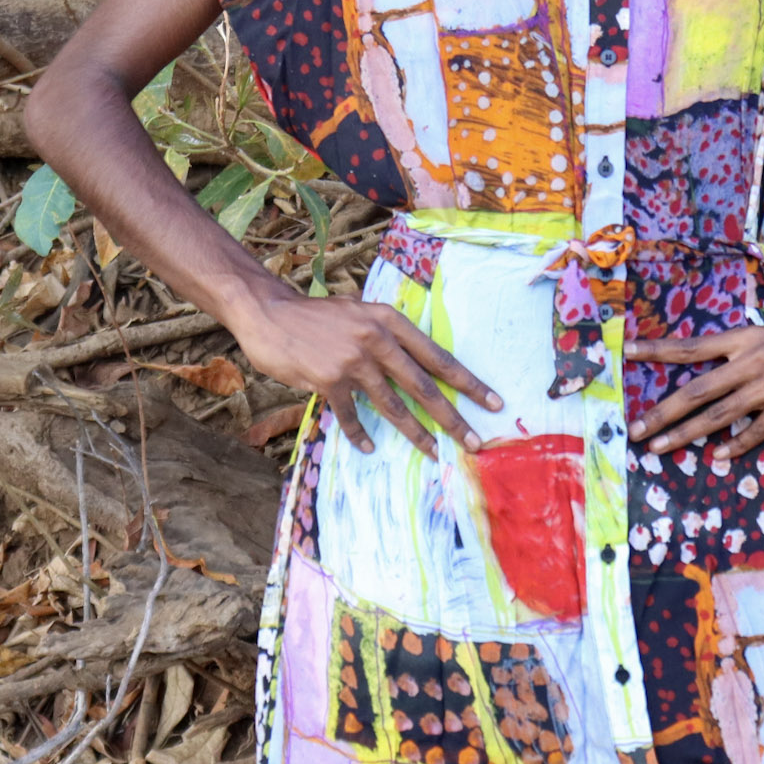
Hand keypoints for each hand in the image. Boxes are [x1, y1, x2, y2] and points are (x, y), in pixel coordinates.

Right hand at [229, 290, 500, 456]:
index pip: (438, 357)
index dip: (468, 382)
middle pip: (424, 385)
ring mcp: (353, 361)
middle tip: (474, 441)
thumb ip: (385, 332)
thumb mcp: (359, 311)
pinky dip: (360, 434)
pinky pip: (352, 415)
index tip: (493, 402)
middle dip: (452, 417)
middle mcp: (376, 339)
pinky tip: (368, 447)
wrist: (269, 313)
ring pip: (393, 406)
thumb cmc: (316, 315)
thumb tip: (412, 359)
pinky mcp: (328, 380)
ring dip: (415, 433)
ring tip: (432, 452)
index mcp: (389, 320)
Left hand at [624, 325, 763, 458]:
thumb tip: (715, 382)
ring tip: (661, 447)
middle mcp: (752, 358)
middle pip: (697, 387)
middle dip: (663, 411)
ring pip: (719, 413)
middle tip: (636, 428)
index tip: (627, 351)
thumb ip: (743, 359)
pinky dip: (736, 444)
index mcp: (744, 339)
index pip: (693, 346)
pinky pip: (756, 429)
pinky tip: (719, 456)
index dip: (658, 349)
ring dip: (686, 433)